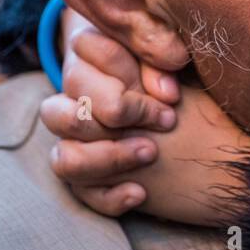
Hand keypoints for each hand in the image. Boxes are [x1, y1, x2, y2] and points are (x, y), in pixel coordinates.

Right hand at [40, 12, 249, 223]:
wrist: (191, 117)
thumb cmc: (177, 77)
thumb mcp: (172, 60)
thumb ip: (161, 64)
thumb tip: (164, 92)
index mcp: (89, 58)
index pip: (83, 52)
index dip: (124, 72)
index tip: (170, 94)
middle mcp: (71, 102)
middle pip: (57, 111)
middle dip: (114, 116)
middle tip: (164, 122)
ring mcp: (74, 144)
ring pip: (64, 159)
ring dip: (108, 158)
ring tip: (152, 153)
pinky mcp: (87, 177)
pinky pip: (83, 194)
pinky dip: (111, 196)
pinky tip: (141, 192)